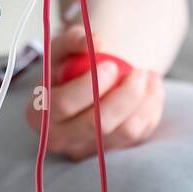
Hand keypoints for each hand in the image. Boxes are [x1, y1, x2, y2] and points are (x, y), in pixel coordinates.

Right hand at [25, 25, 164, 160]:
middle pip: (98, 124)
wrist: (84, 88)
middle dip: (125, 94)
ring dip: (144, 100)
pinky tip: (151, 87)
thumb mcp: (62, 49)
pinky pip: (142, 133)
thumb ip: (73, 40)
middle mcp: (61, 139)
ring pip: (126, 131)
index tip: (110, 65)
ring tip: (146, 75)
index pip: (62, 105)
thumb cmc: (68, 68)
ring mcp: (89, 150)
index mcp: (39, 114)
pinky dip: (152, 107)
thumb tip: (94, 42)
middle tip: (137, 71)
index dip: (90, 84)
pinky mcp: (114, 152)